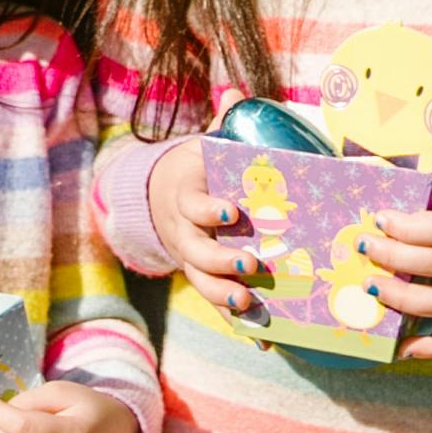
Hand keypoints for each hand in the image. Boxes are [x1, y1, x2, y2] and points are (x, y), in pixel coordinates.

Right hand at [143, 137, 269, 322]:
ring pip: (203, 284)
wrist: (166, 201)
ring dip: (225, 297)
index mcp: (186, 199)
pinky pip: (219, 307)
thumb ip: (223, 124)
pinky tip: (265, 340)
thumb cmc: (199, 173)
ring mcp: (193, 263)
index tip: (233, 211)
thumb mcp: (206, 148)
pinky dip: (239, 325)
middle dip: (223, 262)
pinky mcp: (206, 282)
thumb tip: (234, 92)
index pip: (193, 208)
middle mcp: (185, 236)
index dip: (210, 211)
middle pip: (197, 254)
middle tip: (252, 265)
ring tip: (249, 301)